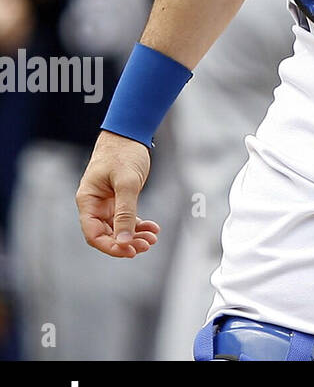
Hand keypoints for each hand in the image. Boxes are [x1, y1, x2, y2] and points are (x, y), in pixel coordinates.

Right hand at [75, 131, 159, 257]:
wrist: (129, 134)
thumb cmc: (123, 153)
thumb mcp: (126, 183)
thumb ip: (125, 212)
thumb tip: (124, 240)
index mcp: (88, 201)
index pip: (93, 234)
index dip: (110, 246)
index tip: (130, 251)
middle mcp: (94, 204)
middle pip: (106, 234)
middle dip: (126, 242)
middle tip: (146, 245)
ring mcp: (107, 203)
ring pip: (118, 228)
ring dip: (134, 235)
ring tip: (152, 239)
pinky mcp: (119, 198)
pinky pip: (127, 218)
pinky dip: (139, 225)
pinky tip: (153, 228)